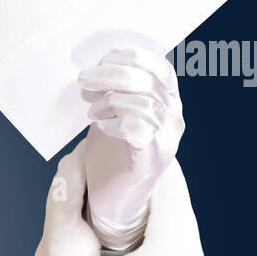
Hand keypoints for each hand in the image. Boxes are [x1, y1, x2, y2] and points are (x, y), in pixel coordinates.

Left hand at [77, 46, 184, 251]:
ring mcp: (166, 140)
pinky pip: (140, 131)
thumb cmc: (110, 154)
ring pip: (145, 104)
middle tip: (83, 79)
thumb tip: (91, 64)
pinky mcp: (152, 161)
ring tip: (91, 111)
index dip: (132, 57)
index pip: (160, 68)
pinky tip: (102, 126)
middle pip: (148, 82)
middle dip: (111, 75)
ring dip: (111, 100)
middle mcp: (173, 118)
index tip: (103, 58)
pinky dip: (117, 122)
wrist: (113, 198)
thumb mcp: (111, 113)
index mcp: (166, 102)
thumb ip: (110, 90)